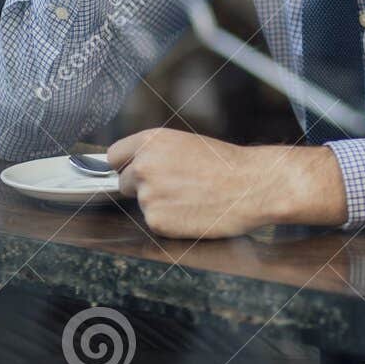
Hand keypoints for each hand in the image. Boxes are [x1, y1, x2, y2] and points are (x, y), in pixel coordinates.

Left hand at [107, 128, 349, 237]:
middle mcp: (143, 166)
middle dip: (142, 186)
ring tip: (191, 197)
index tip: (134, 171)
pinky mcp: (156, 221)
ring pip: (141, 203)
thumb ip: (155, 153)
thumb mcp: (185, 144)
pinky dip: (170, 221)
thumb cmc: (225, 164)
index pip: (113, 157)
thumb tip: (132, 168)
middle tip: (175, 186)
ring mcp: (147, 195)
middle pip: (124, 182)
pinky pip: (155, 222)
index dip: (125, 165)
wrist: (251, 186)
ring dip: (160, 204)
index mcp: (150, 141)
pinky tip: (192, 212)